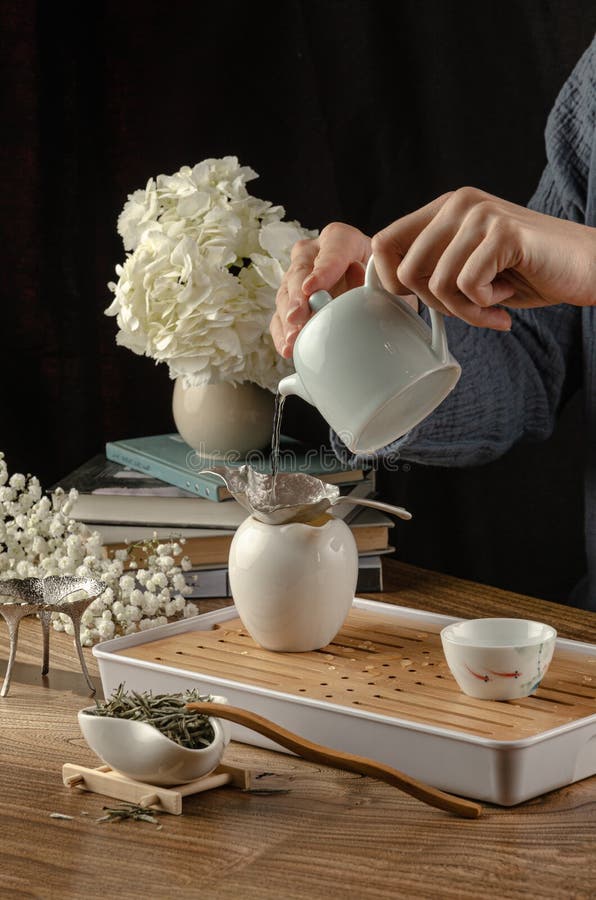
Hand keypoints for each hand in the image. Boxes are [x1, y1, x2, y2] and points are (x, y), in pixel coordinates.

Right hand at [270, 223, 370, 357]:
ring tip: (294, 338)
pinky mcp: (291, 303)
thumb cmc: (383, 283)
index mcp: (342, 240)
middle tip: (298, 317)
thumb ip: (382, 284)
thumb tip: (371, 297)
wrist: (378, 295)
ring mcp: (299, 278)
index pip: (333, 247)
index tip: (313, 288)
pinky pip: (280, 318)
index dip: (323, 268)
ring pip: (286, 294)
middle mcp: (315, 254)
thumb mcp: (389, 281)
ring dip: (288, 319)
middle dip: (298, 297)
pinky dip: (283, 335)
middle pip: (301, 270)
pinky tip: (288, 348)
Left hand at [372, 186, 595, 330]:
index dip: (389, 282)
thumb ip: (432, 267)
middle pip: (405, 271)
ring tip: (493, 303)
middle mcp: (458, 204)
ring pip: (436, 283)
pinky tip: (508, 293)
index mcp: (444, 209)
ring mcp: (480, 214)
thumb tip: (388, 285)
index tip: (421, 302)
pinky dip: (486, 304)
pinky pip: (468, 286)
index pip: (383, 243)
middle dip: (436, 305)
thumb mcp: (469, 267)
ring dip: (465, 310)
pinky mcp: (502, 233)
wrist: (587, 266)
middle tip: (471, 308)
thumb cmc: (528, 272)